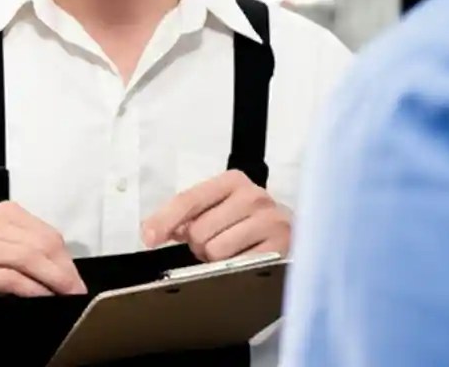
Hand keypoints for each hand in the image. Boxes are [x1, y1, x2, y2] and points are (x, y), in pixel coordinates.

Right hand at [0, 201, 87, 311]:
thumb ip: (24, 249)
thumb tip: (61, 271)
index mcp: (6, 214)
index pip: (48, 234)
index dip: (67, 259)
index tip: (77, 280)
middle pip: (44, 245)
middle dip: (65, 271)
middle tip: (77, 292)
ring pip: (31, 258)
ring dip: (54, 280)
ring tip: (66, 297)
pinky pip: (12, 278)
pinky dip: (33, 289)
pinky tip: (43, 298)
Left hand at [140, 170, 290, 261]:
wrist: (300, 234)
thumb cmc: (251, 222)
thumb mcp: (220, 208)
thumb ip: (188, 215)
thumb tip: (157, 229)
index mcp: (233, 181)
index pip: (188, 200)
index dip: (163, 220)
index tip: (148, 237)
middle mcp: (254, 197)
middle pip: (199, 231)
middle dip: (200, 245)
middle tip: (217, 243)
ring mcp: (270, 222)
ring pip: (216, 251)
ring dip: (217, 259)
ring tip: (233, 251)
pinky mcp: (281, 247)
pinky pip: (237, 267)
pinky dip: (235, 268)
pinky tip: (246, 258)